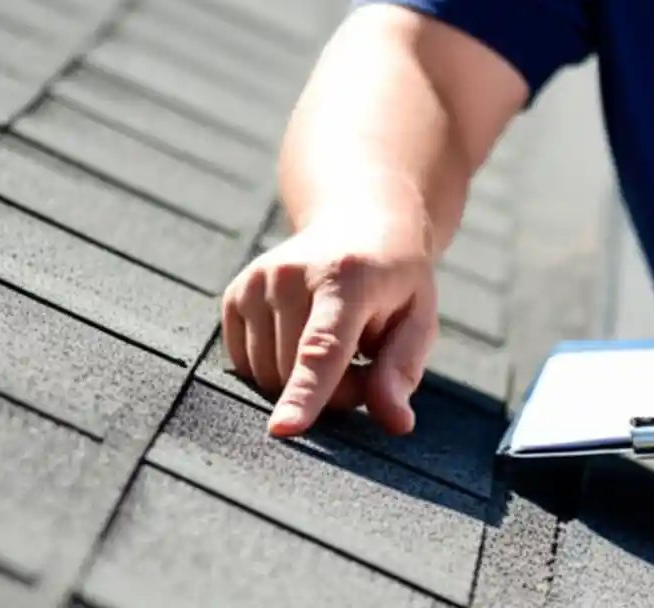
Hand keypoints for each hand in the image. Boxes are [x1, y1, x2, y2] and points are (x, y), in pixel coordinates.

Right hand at [221, 206, 438, 437]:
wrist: (358, 224)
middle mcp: (293, 273)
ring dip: (303, 383)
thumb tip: (396, 423)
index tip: (284, 429)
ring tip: (337, 346)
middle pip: (296, 374)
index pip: (323, 346)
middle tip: (364, 359)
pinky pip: (246, 365)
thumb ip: (402, 371)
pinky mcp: (235, 293)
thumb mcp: (418, 319)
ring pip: (267, 376)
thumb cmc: (395, 283)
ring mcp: (258, 280)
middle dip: (335, 390)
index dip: (306, 392)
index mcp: (347, 278)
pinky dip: (276, 369)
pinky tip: (303, 338)